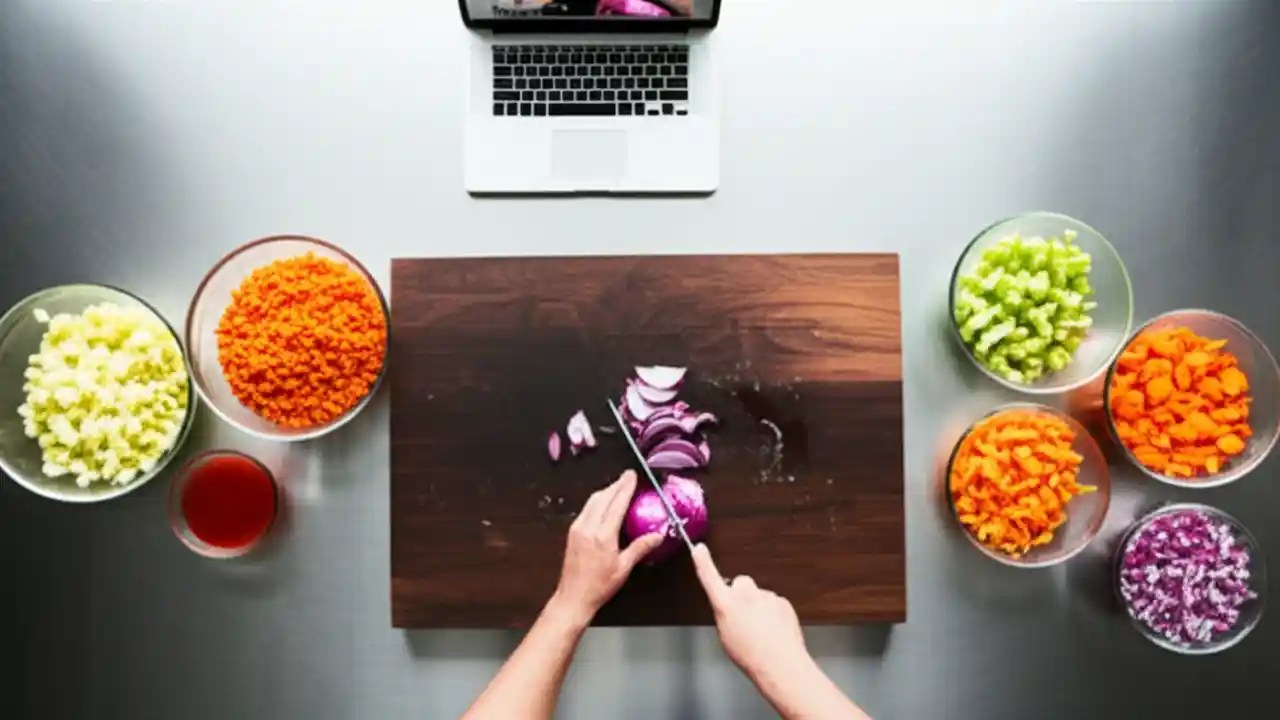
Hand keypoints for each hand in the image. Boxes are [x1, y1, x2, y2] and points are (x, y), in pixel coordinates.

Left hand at [550, 471, 663, 625]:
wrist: (573, 597)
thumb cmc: (599, 586)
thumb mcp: (623, 568)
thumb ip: (640, 548)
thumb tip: (658, 536)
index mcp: (603, 536)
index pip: (616, 504)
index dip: (625, 487)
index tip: (631, 476)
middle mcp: (588, 528)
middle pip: (603, 497)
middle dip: (616, 485)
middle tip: (627, 477)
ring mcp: (577, 528)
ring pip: (592, 501)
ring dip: (606, 491)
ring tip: (617, 486)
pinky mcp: (572, 532)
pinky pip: (586, 509)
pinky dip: (597, 501)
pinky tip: (604, 503)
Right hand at [693, 543, 813, 682]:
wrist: (779, 663)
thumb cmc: (751, 655)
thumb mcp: (725, 637)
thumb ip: (725, 615)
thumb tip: (729, 608)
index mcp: (725, 604)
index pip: (709, 577)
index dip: (703, 562)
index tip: (700, 550)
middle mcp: (745, 595)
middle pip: (740, 583)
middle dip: (741, 594)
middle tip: (745, 618)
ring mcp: (765, 596)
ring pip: (759, 595)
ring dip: (759, 607)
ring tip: (762, 632)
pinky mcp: (782, 601)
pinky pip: (774, 603)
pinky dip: (773, 614)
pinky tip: (774, 631)